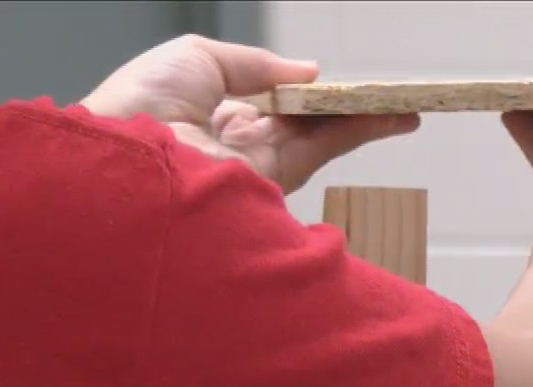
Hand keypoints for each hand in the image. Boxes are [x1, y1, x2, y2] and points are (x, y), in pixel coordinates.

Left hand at [80, 35, 417, 192]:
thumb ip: (258, 64)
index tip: (339, 83)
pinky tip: (389, 118)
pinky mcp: (274, 183)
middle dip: (349, 110)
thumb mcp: (199, 57)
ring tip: (406, 106)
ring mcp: (258, 167)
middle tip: (392, 97)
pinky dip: (359, 132)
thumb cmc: (141, 103)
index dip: (308, 91)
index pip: (271, 102)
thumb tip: (309, 73)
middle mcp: (239, 145)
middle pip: (306, 124)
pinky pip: (324, 150)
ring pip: (322, 138)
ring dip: (366, 121)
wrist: (126, 157)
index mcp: (214, 114)